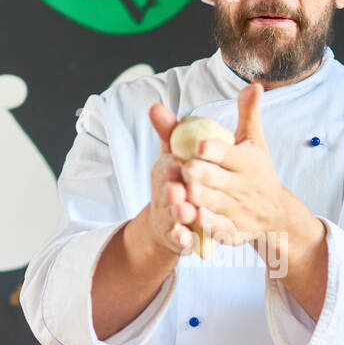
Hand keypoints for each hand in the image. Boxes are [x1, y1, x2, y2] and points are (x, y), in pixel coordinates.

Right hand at [142, 103, 201, 255]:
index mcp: (165, 172)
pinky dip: (181, 239)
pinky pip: (179, 238)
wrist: (168, 218)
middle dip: (172, 191)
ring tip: (186, 213)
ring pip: (174, 215)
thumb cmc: (175, 178)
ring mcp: (170, 216)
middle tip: (179, 190)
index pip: (166, 167)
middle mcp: (165, 194)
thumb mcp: (172, 153)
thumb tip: (155, 105)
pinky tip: (187, 239)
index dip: (170, 167)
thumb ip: (170, 131)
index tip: (178, 164)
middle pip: (167, 192)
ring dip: (178, 214)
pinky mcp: (176, 236)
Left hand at [175, 83, 294, 248]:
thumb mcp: (255, 141)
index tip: (198, 146)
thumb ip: (248, 114)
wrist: (275, 213)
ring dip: (197, 200)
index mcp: (247, 161)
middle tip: (183, 170)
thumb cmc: (257, 170)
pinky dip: (206, 224)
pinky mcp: (234, 229)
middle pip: (219, 180)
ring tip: (181, 193)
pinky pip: (219, 227)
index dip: (214, 150)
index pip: (229, 154)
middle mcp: (244, 186)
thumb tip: (253, 85)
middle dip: (201, 175)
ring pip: (215, 204)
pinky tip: (192, 217)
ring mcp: (239, 209)